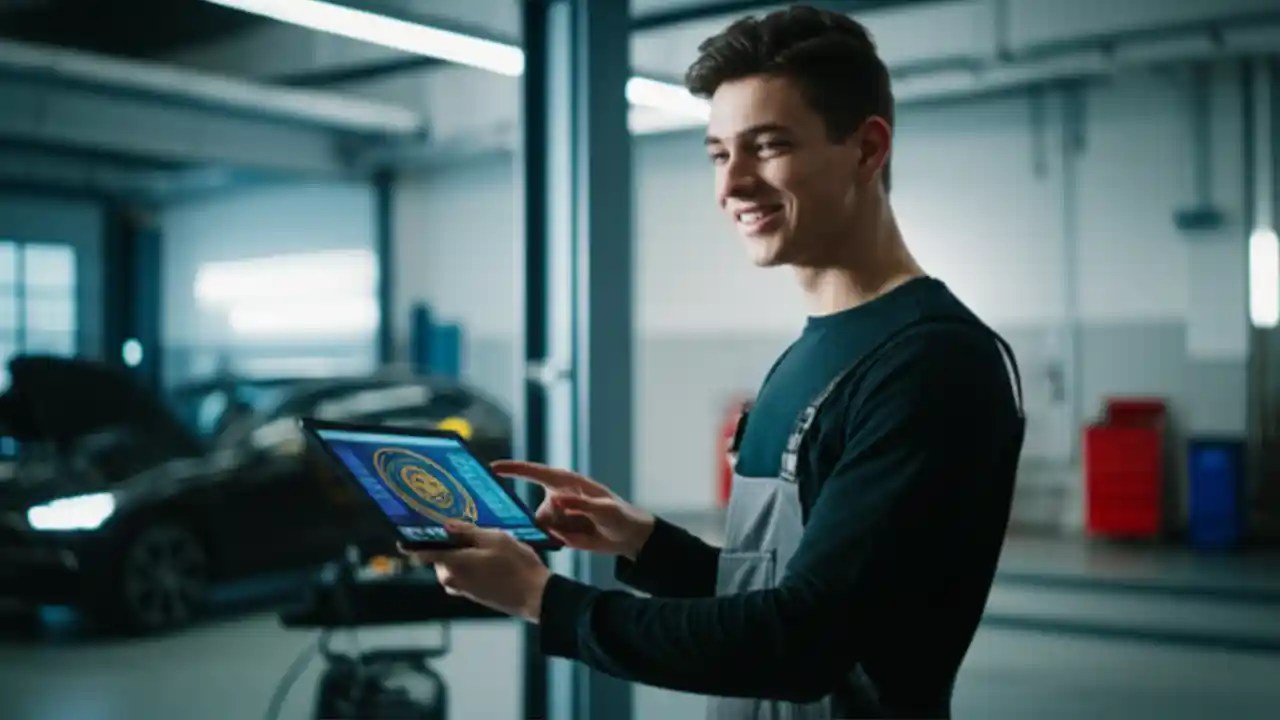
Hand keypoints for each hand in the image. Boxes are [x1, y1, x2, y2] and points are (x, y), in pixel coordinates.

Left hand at [403, 522, 550, 621]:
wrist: (535, 596)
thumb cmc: (516, 565)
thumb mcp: (494, 539)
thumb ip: (467, 531)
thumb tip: (445, 524)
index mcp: (451, 564)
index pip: (420, 551)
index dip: (412, 539)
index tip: (407, 528)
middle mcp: (450, 578)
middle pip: (441, 552)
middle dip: (452, 541)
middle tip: (474, 528)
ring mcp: (460, 587)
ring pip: (454, 561)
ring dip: (465, 551)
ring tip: (489, 542)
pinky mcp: (470, 593)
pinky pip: (463, 571)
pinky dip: (471, 562)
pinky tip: (492, 556)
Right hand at [492, 460, 654, 560]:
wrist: (629, 537)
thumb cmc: (621, 516)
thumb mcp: (606, 510)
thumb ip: (582, 504)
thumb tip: (556, 500)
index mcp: (568, 483)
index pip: (535, 473)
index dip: (514, 469)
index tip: (492, 468)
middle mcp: (559, 496)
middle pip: (539, 512)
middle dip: (553, 523)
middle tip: (576, 526)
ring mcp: (559, 514)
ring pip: (542, 527)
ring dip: (559, 534)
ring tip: (584, 532)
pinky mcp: (560, 530)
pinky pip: (549, 537)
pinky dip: (561, 540)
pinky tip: (580, 537)